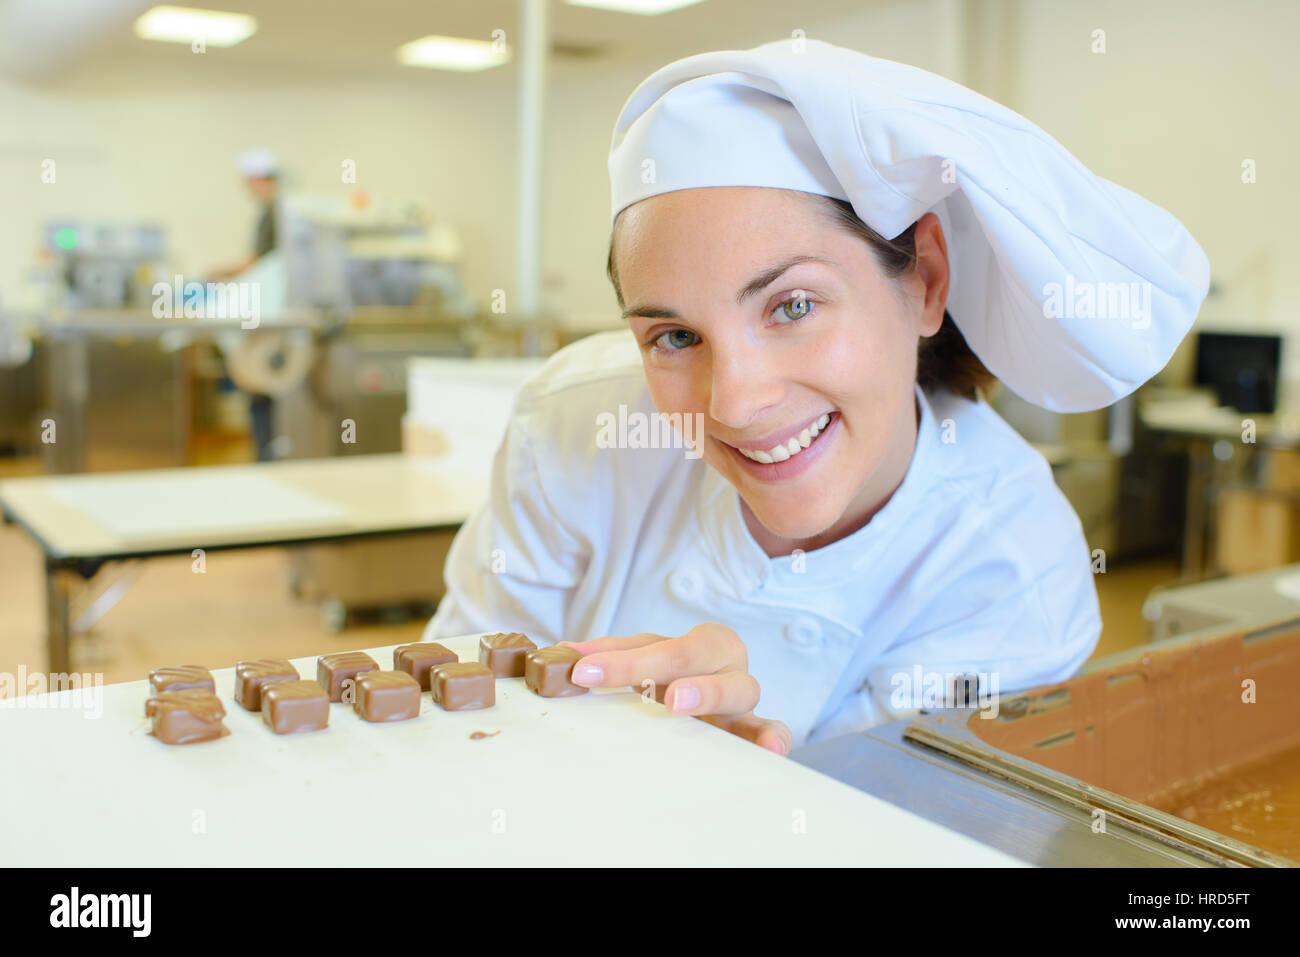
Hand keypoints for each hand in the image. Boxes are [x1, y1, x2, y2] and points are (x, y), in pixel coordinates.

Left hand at [557, 622, 792, 755]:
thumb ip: (610, 658)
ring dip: (706, 691)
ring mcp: (744, 696)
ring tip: (674, 703)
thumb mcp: (648, 664)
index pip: (653, 643)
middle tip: (608, 676)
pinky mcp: (757, 729)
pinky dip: (773, 736)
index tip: (579, 672)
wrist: (721, 703)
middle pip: (689, 654)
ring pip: (736, 686)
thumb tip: (557, 658)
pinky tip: (768, 749)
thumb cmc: (680, 683)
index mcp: (698, 641)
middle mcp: (725, 662)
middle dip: (647, 665)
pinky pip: (774, 729)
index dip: (615, 657)